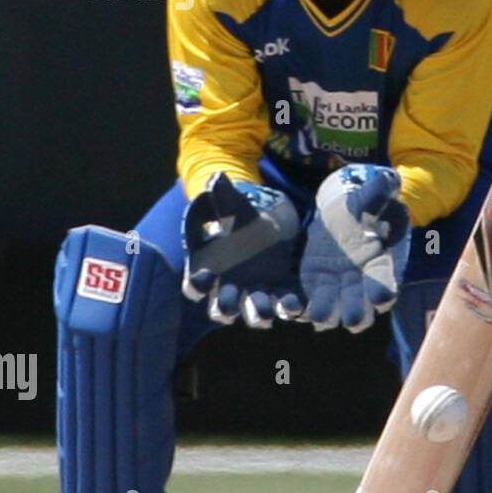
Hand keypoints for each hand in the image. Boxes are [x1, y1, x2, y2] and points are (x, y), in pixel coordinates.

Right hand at [182, 174, 303, 327]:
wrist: (269, 224)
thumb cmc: (240, 218)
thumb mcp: (231, 204)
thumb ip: (221, 194)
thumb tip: (215, 178)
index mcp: (210, 268)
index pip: (196, 284)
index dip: (196, 285)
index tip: (202, 281)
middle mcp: (230, 287)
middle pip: (223, 306)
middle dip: (226, 307)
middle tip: (231, 307)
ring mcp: (257, 292)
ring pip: (253, 311)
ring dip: (258, 313)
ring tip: (266, 314)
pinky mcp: (282, 290)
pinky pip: (284, 304)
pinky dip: (289, 307)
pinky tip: (295, 307)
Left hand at [300, 165, 411, 331]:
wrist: (342, 216)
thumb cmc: (364, 208)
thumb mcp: (371, 198)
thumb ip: (379, 193)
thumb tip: (390, 180)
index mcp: (381, 264)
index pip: (386, 284)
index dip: (384, 291)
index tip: (382, 297)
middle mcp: (360, 284)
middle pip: (361, 307)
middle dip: (357, 313)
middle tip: (352, 319)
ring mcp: (336, 289)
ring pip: (333, 312)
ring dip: (326, 315)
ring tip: (318, 315)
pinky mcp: (314, 286)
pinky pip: (307, 302)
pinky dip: (300, 309)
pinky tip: (292, 308)